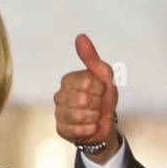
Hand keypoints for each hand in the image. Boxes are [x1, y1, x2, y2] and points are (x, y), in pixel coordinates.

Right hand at [55, 34, 119, 163]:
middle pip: (82, 99)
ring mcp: (59, 113)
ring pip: (78, 115)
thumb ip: (92, 57)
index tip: (101, 90)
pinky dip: (89, 129)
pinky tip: (90, 126)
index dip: (100, 88)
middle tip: (98, 104)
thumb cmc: (103, 96)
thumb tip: (80, 37)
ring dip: (94, 117)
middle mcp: (60, 95)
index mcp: (69, 80)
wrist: (106, 122)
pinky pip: (76, 130)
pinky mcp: (61, 129)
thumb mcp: (104, 75)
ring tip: (94, 115)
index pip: (86, 82)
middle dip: (97, 104)